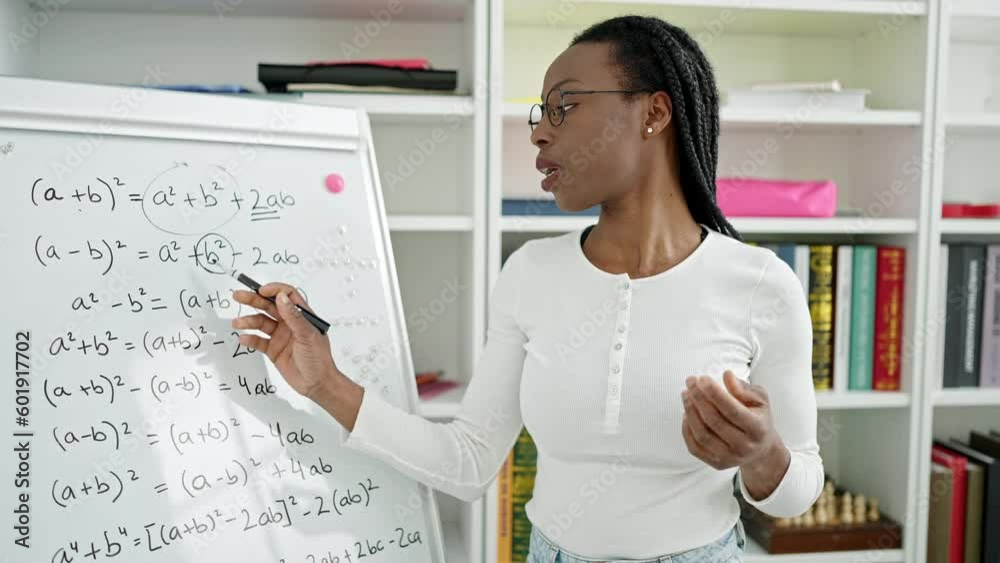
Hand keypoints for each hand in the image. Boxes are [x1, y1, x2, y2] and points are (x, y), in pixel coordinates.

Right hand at [231, 283, 338, 399]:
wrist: (317, 384)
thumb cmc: (319, 358)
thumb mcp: (307, 335)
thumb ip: (294, 316)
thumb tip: (281, 297)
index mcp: (302, 316)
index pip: (287, 296)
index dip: (274, 290)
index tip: (261, 290)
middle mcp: (290, 323)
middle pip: (269, 306)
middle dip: (254, 300)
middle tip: (239, 295)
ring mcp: (280, 335)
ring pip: (261, 322)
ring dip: (249, 321)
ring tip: (238, 323)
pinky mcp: (273, 349)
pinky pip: (258, 340)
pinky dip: (250, 338)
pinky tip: (243, 338)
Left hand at [681, 371, 787, 476]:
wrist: (761, 449)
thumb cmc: (758, 419)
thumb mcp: (760, 399)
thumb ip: (743, 387)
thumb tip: (726, 376)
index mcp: (758, 428)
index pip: (731, 410)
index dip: (714, 393)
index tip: (702, 378)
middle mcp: (744, 446)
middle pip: (713, 421)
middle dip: (698, 398)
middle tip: (690, 381)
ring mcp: (729, 458)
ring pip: (702, 434)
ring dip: (690, 411)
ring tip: (686, 394)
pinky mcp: (717, 463)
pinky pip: (694, 447)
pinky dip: (687, 428)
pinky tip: (687, 413)